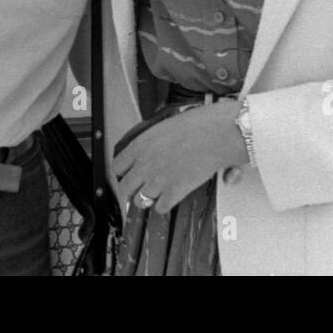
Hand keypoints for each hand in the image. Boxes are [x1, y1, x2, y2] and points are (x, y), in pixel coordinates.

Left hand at [113, 100, 248, 213]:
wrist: (216, 134)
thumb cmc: (196, 125)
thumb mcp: (165, 126)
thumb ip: (152, 141)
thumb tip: (150, 149)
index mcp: (140, 145)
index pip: (117, 167)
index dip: (123, 173)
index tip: (128, 175)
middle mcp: (145, 164)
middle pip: (124, 188)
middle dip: (131, 191)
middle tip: (139, 190)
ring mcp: (158, 179)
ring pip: (139, 201)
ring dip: (146, 200)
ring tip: (155, 196)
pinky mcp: (174, 191)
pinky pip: (160, 208)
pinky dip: (164, 206)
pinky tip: (170, 198)